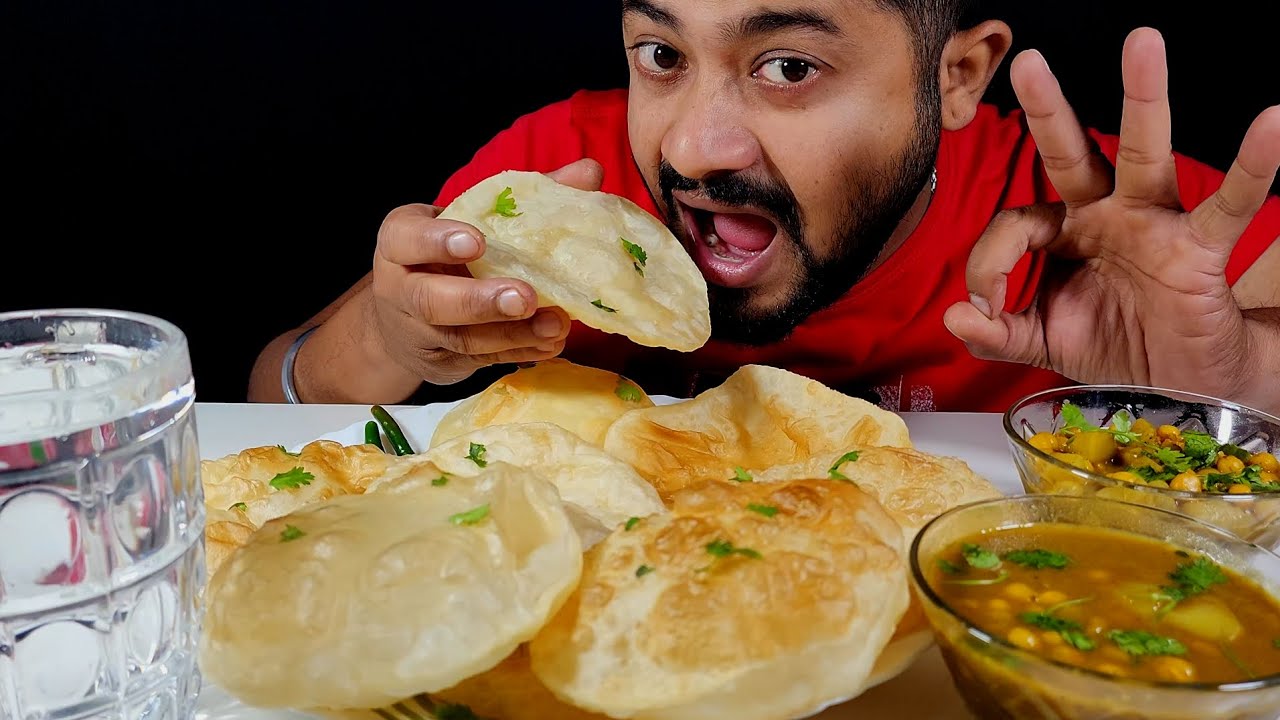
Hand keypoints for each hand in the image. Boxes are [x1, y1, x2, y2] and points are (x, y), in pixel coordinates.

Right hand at [370, 159, 603, 384]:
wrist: (401, 320)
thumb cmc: (446, 254)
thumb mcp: (468, 219)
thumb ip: (525, 197)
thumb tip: (588, 172)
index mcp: (402, 242)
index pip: (405, 237)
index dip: (437, 241)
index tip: (478, 240)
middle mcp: (401, 289)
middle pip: (430, 300)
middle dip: (479, 301)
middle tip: (525, 297)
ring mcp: (419, 332)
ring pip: (462, 338)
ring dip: (512, 333)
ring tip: (555, 325)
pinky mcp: (442, 362)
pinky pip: (480, 361)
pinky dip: (519, 352)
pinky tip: (550, 344)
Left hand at [944, 28, 1279, 400]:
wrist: (1172, 385)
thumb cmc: (1112, 346)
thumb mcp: (1041, 342)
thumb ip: (996, 332)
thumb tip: (954, 317)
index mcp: (1063, 233)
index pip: (1015, 223)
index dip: (989, 263)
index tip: (985, 305)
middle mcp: (1105, 216)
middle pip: (1071, 154)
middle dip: (1048, 110)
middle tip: (1028, 63)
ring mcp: (1153, 225)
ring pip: (1146, 154)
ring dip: (1144, 100)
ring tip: (1143, 44)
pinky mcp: (1198, 249)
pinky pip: (1229, 205)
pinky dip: (1252, 167)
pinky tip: (1270, 123)